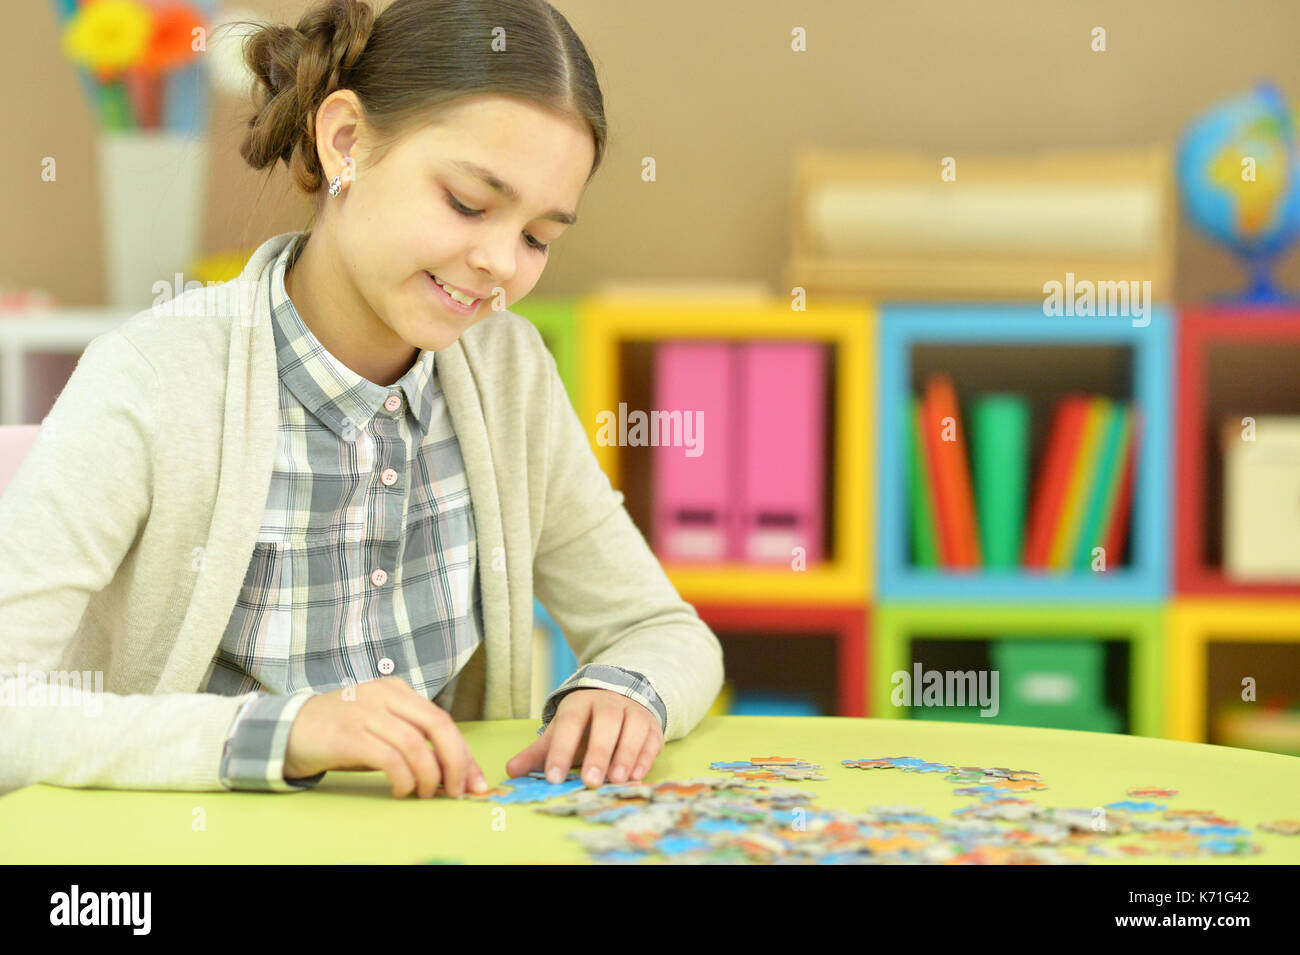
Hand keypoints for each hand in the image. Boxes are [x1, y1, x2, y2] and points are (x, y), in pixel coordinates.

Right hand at [283, 676, 488, 798]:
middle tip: (458, 790)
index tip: (475, 781)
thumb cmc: (342, 733)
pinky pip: (389, 758)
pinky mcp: (349, 735)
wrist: (288, 729)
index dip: (463, 752)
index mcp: (398, 690)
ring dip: (429, 775)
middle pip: (437, 726)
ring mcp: (366, 712)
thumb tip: (453, 773)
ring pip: (416, 744)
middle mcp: (385, 695)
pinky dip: (403, 778)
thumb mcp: (381, 728)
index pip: (442, 719)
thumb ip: (414, 742)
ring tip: (426, 793)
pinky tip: (401, 790)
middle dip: (455, 762)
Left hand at [506, 689, 663, 788]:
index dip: (561, 749)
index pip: (569, 723)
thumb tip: (511, 771)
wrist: (619, 699)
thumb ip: (539, 753)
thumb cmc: (585, 724)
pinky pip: (651, 738)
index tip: (554, 777)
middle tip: (590, 782)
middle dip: (598, 752)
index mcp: (580, 703)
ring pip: (632, 727)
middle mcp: (608, 703)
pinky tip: (636, 775)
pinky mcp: (652, 725)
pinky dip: (645, 757)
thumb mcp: (561, 732)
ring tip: (616, 779)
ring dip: (625, 754)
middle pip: (605, 722)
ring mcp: (633, 712)